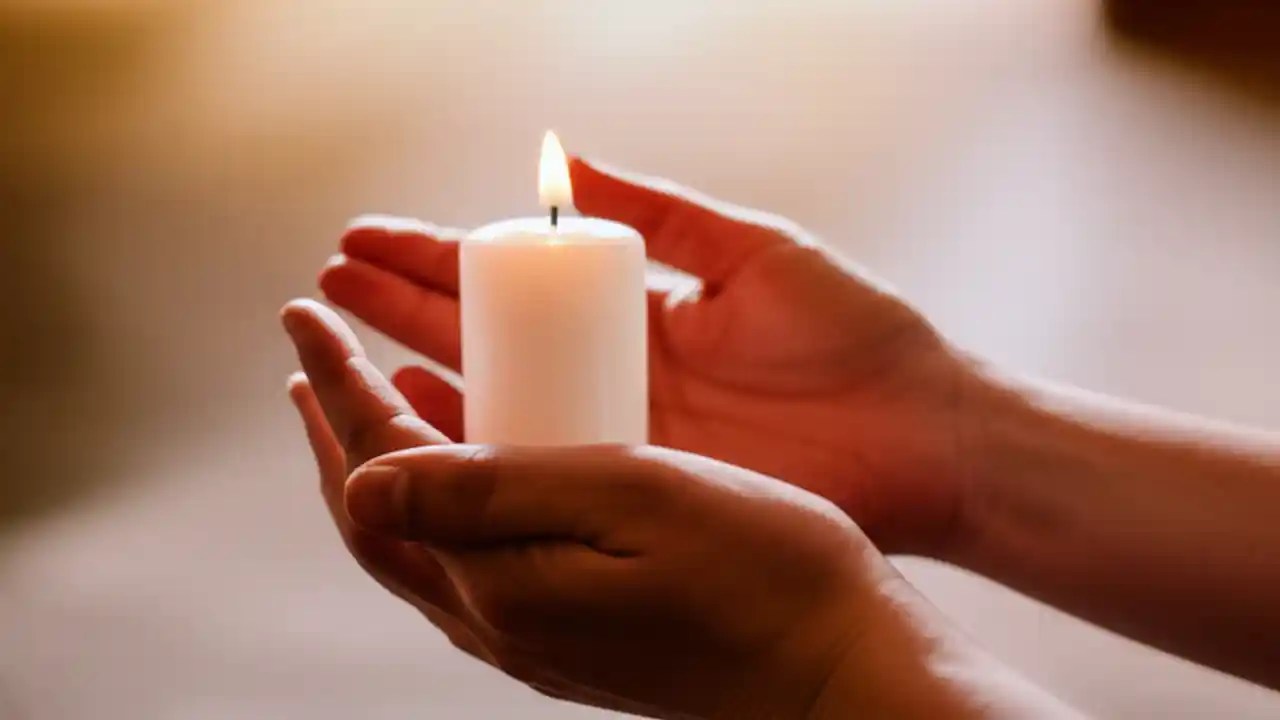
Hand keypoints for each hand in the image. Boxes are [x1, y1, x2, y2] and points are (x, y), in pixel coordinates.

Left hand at [282, 299, 1077, 719]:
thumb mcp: (631, 498)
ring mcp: (535, 637)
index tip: (309, 314)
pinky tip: (463, 463)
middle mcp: (502, 621)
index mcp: (503, 582)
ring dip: (380, 462)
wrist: (839, 675)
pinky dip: (439, 498)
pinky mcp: (573, 636)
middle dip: (335, 425)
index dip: (338, 384)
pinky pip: (468, 558)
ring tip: (361, 401)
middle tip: (312, 354)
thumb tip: (365, 476)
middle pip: (379, 514)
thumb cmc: (762, 576)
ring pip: (417, 541)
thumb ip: (491, 488)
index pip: (382, 465)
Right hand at [319, 159, 972, 553]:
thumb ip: (660, 214)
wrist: (927, 435)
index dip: (436, 257)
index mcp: (638, 310)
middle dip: (402, 309)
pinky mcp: (641, 489)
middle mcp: (615, 371)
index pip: (515, 280)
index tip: (363, 239)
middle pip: (488, 337)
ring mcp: (622, 433)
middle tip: (323, 291)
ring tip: (339, 355)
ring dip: (416, 379)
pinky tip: (413, 431)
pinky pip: (543, 470)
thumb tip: (565, 161)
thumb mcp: (754, 253)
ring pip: (498, 406)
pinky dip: (476, 451)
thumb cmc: (856, 337)